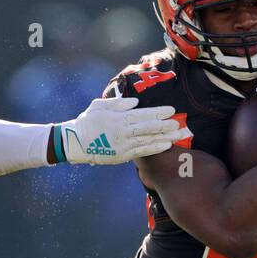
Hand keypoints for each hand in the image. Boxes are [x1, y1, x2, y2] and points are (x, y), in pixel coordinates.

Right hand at [55, 97, 188, 164]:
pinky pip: (142, 151)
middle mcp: (123, 131)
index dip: (158, 112)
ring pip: (148, 140)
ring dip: (165, 138)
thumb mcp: (99, 105)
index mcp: (119, 118)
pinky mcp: (122, 155)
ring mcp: (123, 144)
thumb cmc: (88, 121)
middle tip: (180, 124)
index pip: (143, 114)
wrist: (76, 142)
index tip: (171, 110)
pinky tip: (166, 145)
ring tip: (179, 136)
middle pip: (149, 128)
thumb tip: (135, 102)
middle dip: (165, 126)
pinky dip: (154, 148)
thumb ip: (118, 103)